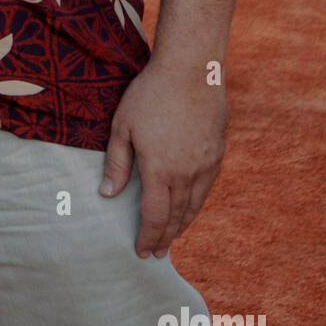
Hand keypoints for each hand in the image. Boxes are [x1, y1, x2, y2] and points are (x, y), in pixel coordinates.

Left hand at [100, 60, 226, 257]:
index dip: (148, 236)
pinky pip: (206, 189)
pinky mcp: (217, 154)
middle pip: (176, 216)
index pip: (154, 215)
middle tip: (157, 253)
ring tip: (171, 237)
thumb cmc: (150, 94)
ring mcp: (206, 165)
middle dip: (165, 237)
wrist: (191, 71)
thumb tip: (108, 194)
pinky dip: (196, 205)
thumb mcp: (122, 125)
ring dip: (182, 225)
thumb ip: (117, 163)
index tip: (141, 251)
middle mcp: (186, 174)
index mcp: (160, 170)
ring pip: (194, 206)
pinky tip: (188, 207)